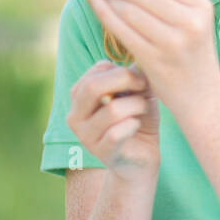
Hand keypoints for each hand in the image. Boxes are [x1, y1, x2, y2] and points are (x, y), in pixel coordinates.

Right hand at [66, 59, 159, 181]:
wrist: (141, 159)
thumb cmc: (138, 121)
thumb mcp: (138, 94)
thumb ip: (136, 77)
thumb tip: (140, 60)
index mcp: (79, 96)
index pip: (97, 69)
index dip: (123, 68)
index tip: (140, 78)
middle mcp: (75, 115)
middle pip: (94, 86)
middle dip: (126, 81)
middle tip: (144, 87)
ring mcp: (85, 136)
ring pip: (112, 110)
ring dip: (137, 105)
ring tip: (143, 111)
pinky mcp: (101, 152)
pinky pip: (118, 132)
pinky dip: (134, 125)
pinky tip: (136, 127)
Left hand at [88, 0, 219, 116]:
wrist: (201, 95)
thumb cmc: (190, 54)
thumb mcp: (192, 22)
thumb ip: (170, 0)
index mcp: (201, 6)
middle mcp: (191, 21)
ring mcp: (174, 41)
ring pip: (130, 10)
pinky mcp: (156, 58)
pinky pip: (123, 30)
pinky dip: (105, 14)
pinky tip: (96, 6)